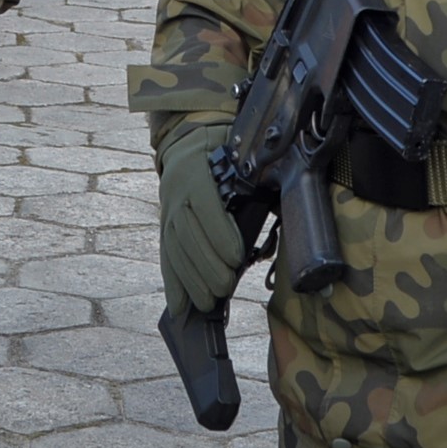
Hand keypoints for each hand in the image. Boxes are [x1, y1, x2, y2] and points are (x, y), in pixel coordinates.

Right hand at [155, 119, 245, 316]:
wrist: (188, 140)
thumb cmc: (223, 150)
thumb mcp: (239, 154)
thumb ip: (254, 176)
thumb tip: (282, 195)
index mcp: (196, 170)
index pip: (205, 206)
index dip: (219, 234)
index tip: (237, 257)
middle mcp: (176, 192)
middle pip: (187, 234)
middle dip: (206, 264)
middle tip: (225, 286)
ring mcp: (167, 212)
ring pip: (174, 249)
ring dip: (190, 280)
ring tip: (207, 302)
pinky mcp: (164, 227)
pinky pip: (166, 256)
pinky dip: (172, 284)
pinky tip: (178, 307)